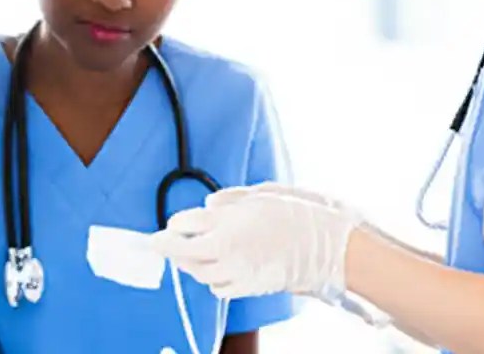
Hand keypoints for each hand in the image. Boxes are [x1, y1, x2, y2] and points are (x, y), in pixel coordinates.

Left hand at [150, 185, 362, 300]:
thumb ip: (229, 199)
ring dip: (188, 263)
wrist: (324, 246)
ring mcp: (236, 270)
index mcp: (228, 221)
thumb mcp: (261, 195)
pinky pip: (217, 288)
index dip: (175, 223)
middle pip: (182, 251)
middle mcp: (227, 248)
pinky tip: (214, 269)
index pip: (184, 223)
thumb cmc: (296, 215)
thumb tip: (207, 204)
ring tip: (187, 254)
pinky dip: (210, 279)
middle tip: (159, 242)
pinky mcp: (248, 287)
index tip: (172, 223)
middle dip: (168, 246)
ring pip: (197, 272)